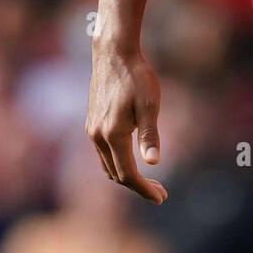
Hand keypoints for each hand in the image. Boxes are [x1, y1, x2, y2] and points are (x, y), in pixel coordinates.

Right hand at [86, 45, 167, 202]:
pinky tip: (132, 160)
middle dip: (138, 186)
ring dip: (126, 177)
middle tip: (160, 192)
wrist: (114, 54)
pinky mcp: (91, 123)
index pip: (127, 174)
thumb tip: (154, 162)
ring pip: (107, 165)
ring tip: (149, 181)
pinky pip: (102, 153)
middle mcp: (97, 136)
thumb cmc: (137, 76)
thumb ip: (150, 134)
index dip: (144, 189)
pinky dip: (117, 163)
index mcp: (112, 134)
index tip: (161, 198)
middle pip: (116, 174)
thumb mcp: (150, 104)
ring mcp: (91, 130)